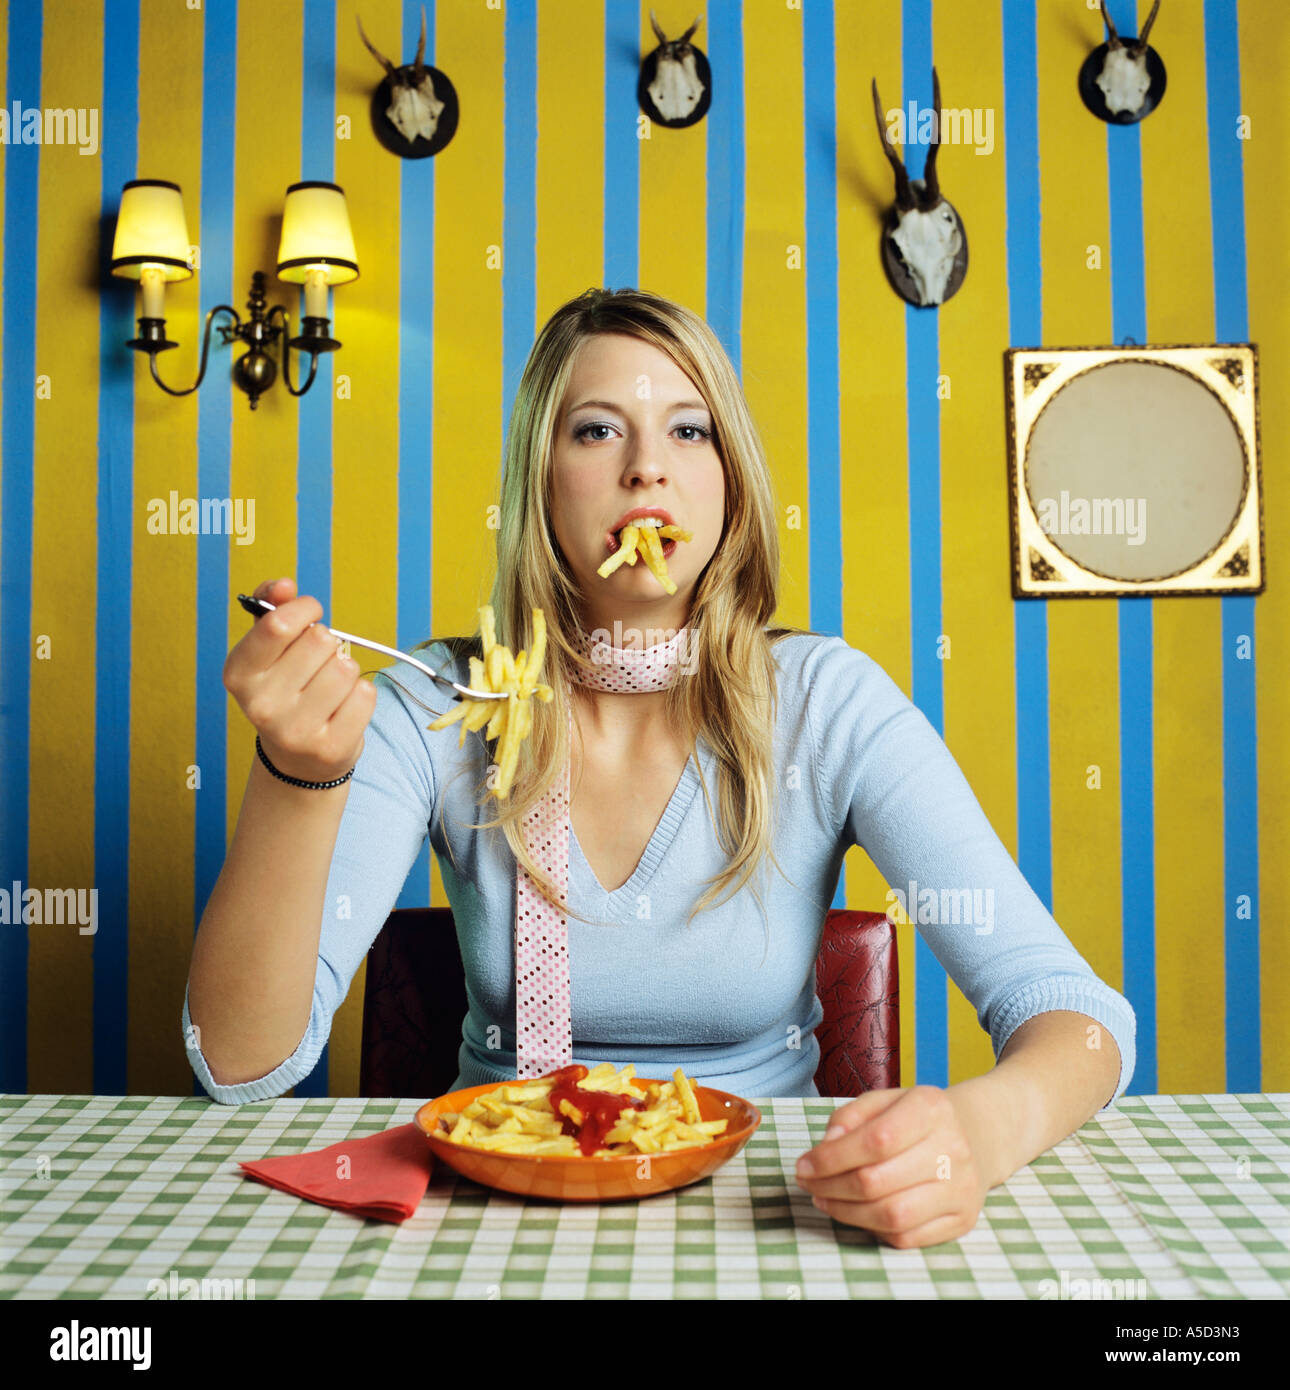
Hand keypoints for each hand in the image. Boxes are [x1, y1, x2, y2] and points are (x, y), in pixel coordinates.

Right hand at [224, 576, 376, 783]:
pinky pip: (365, 693)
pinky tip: (342, 707)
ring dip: (345, 669)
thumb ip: (273, 607)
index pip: (278, 624)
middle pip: (320, 641)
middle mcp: (261, 705)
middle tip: (318, 663)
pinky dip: (362, 693)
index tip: (311, 613)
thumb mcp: (269, 648)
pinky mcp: (330, 748)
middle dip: (327, 643)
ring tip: (329, 687)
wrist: (297, 758)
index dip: (305, 609)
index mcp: (239, 674)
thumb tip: (283, 585)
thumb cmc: (286, 688)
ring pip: (345, 667)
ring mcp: (296, 730)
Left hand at [794, 1083, 995, 1247]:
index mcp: (931, 1108)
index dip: (831, 1158)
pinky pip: (908, 1238)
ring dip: (846, 1213)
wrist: (975, 1136)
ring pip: (892, 1215)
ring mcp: (961, 1188)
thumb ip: (849, 1117)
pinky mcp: (962, 1220)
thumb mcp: (884, 1100)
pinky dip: (873, 1229)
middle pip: (878, 1181)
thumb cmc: (916, 1118)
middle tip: (808, 1185)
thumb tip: (826, 1146)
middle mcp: (953, 1148)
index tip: (803, 1166)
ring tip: (824, 1200)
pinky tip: (855, 1213)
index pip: (874, 1140)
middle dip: (830, 1187)